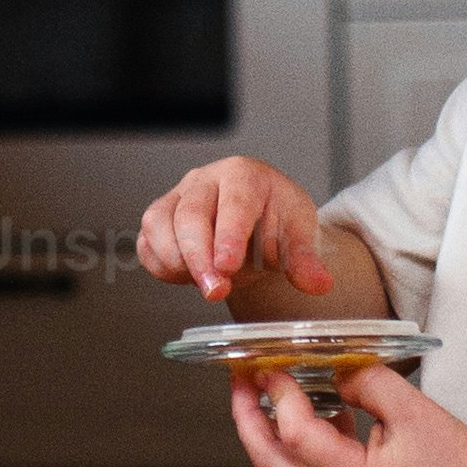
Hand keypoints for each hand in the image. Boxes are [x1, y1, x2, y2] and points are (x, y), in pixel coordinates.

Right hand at [139, 153, 337, 305]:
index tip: (227, 266)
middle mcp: (206, 180)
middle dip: (199, 257)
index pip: (234, 203)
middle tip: (215, 290)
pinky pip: (147, 241)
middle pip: (190, 214)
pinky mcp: (160, 218)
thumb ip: (304, 259)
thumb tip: (318, 283)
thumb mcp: (299, 234)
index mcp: (244, 175)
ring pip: (159, 223)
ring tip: (203, 284)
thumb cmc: (276, 219)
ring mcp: (178, 197)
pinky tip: (185, 278)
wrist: (258, 221)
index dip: (228, 235)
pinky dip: (160, 264)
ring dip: (176, 260)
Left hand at [231, 361, 466, 466]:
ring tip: (269, 390)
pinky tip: (322, 411)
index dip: (279, 397)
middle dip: (247, 419)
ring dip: (274, 430)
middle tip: (240, 382)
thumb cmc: (456, 465)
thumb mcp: (412, 409)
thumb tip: (333, 369)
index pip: (295, 435)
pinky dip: (306, 442)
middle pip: (271, 462)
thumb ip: (366, 382)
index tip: (271, 367)